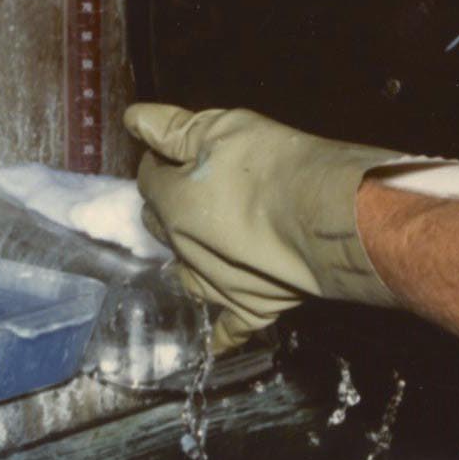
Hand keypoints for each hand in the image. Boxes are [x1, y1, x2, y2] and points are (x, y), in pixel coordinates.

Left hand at [127, 104, 405, 350]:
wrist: (326, 217)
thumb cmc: (274, 166)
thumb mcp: (220, 128)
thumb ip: (172, 127)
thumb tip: (132, 119)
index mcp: (171, 202)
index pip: (150, 177)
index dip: (165, 160)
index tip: (183, 151)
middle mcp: (184, 248)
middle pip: (163, 224)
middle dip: (171, 205)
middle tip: (198, 188)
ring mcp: (215, 284)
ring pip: (186, 273)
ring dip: (188, 258)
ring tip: (202, 246)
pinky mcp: (251, 308)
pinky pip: (229, 328)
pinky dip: (222, 332)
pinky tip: (218, 340)